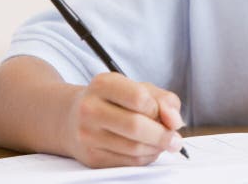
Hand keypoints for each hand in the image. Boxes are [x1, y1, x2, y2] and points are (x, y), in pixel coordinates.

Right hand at [66, 72, 184, 167]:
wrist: (72, 117)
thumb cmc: (114, 101)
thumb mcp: (139, 88)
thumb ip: (164, 100)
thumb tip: (175, 121)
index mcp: (103, 84)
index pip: (139, 98)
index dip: (159, 109)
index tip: (166, 115)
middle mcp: (90, 108)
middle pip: (136, 126)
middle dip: (163, 135)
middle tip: (175, 139)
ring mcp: (87, 135)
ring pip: (133, 148)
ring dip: (156, 149)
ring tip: (161, 143)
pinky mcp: (91, 157)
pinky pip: (127, 162)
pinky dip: (145, 158)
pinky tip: (147, 150)